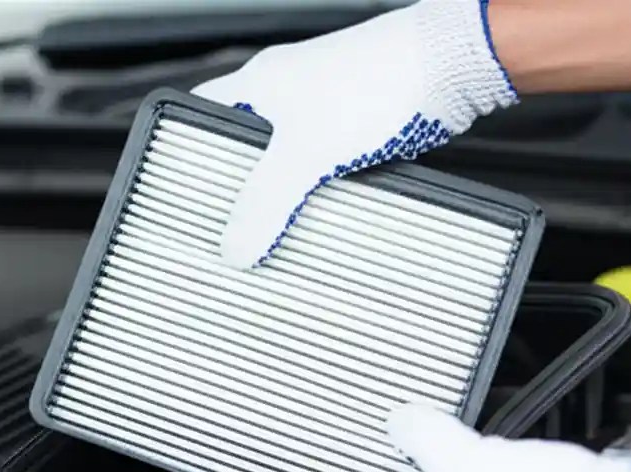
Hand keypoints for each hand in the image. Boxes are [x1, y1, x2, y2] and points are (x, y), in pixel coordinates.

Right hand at [191, 0, 518, 269]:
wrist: (446, 66)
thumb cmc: (376, 81)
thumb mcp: (305, 152)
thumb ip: (265, 203)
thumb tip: (235, 246)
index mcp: (259, 84)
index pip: (202, 115)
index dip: (188, 152)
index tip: (185, 193)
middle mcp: (288, 92)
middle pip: (246, 146)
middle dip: (241, 187)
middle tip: (233, 225)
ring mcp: (325, 108)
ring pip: (289, 159)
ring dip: (287, 193)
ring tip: (277, 228)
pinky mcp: (359, 126)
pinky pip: (327, 165)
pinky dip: (324, 189)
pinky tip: (327, 212)